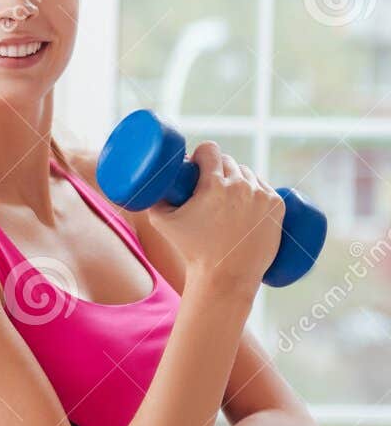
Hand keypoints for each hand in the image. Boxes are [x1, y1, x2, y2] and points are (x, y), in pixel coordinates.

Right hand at [144, 141, 285, 293]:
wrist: (226, 276)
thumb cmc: (192, 250)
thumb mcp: (163, 223)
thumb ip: (152, 199)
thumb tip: (148, 184)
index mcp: (214, 184)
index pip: (210, 150)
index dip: (202, 154)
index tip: (197, 164)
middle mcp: (241, 186)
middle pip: (228, 161)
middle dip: (217, 168)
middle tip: (208, 185)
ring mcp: (262, 196)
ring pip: (247, 173)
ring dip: (237, 177)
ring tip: (227, 194)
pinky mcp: (277, 206)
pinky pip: (264, 186)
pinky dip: (255, 188)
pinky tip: (247, 197)